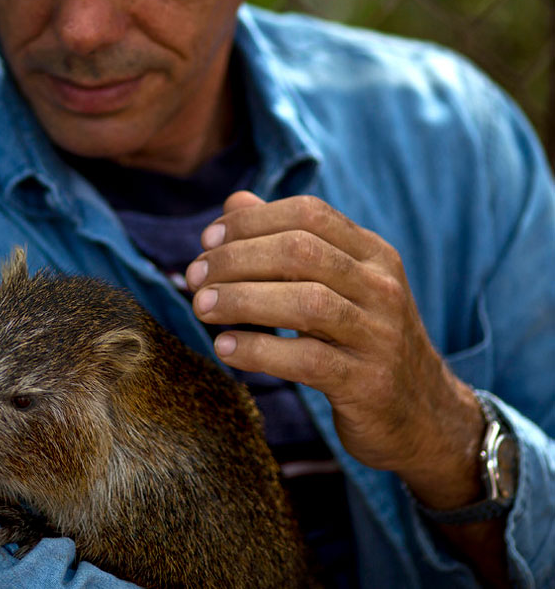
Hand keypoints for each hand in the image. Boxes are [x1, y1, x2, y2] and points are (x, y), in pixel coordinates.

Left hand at [185, 191, 483, 507]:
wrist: (424, 416)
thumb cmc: (363, 341)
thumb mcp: (336, 285)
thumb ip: (287, 241)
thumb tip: (235, 202)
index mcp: (373, 254)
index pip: (308, 213)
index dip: (251, 222)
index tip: (207, 241)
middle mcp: (381, 287)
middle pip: (300, 251)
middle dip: (236, 259)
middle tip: (194, 277)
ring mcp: (379, 335)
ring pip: (305, 302)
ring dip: (241, 300)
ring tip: (201, 308)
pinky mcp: (367, 383)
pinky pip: (307, 359)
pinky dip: (258, 350)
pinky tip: (225, 347)